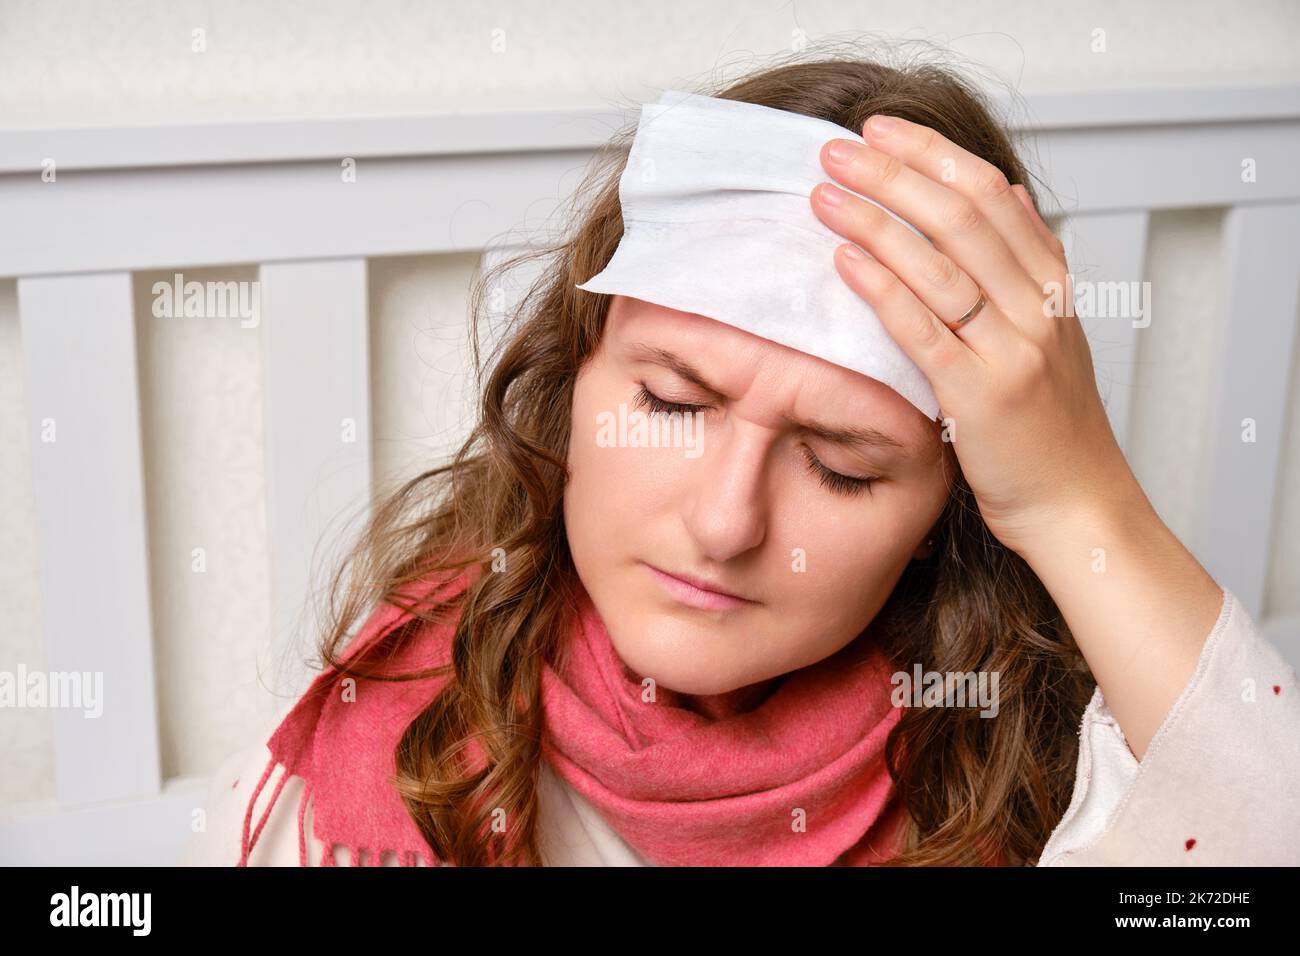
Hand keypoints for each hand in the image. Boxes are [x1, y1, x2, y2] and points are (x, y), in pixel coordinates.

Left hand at [809, 114, 1139, 557]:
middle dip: (894, 174)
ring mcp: (1013, 350)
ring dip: (875, 221)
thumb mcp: (1054, 332)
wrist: (1078, 505)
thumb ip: (1030, 264)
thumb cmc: (1053, 427)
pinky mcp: (980, 395)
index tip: (881, 131)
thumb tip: (1008, 192)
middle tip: (836, 149)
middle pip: (960, 216)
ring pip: (940, 264)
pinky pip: (925, 329)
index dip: (933, 153)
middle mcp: (1037, 308)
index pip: (991, 193)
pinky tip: (845, 259)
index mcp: (1053, 286)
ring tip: (824, 194)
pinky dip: (883, 288)